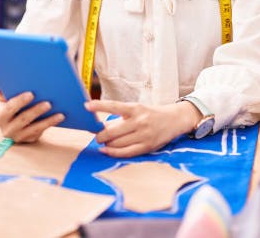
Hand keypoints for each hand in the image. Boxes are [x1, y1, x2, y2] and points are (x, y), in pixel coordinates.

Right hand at [0, 82, 63, 142]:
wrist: (10, 123)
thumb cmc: (8, 107)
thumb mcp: (3, 100)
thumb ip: (1, 92)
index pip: (9, 108)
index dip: (20, 101)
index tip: (31, 94)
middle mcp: (7, 130)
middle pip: (23, 119)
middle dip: (36, 111)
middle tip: (48, 103)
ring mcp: (18, 137)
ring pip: (35, 128)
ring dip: (48, 121)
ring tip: (59, 114)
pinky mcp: (29, 140)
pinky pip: (40, 132)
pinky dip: (50, 125)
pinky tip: (59, 118)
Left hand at [84, 100, 199, 157]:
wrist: (174, 120)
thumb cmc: (150, 114)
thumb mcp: (136, 110)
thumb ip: (120, 118)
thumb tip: (101, 127)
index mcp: (135, 108)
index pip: (114, 106)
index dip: (99, 106)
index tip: (86, 106)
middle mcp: (139, 121)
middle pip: (112, 132)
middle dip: (100, 135)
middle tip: (97, 136)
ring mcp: (143, 135)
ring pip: (117, 143)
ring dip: (106, 144)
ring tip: (104, 142)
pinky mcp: (147, 146)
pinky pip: (126, 152)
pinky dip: (113, 153)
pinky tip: (106, 151)